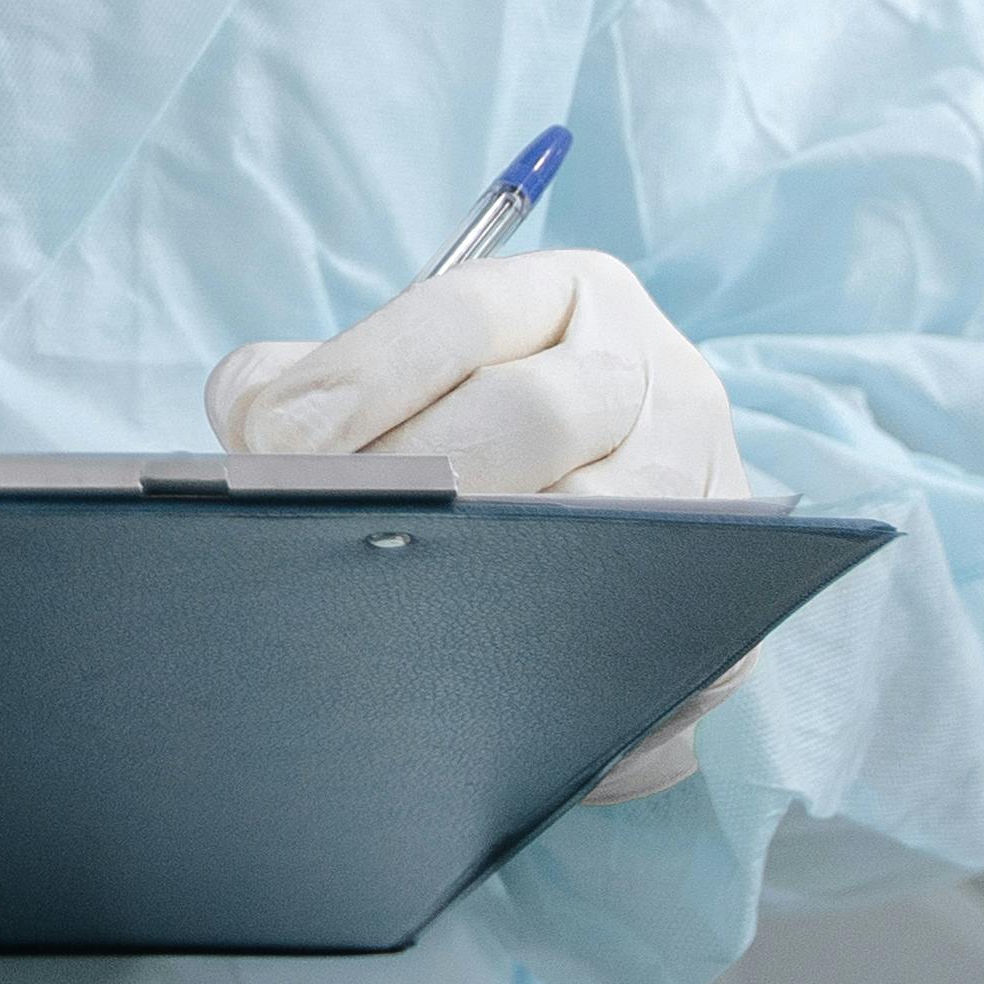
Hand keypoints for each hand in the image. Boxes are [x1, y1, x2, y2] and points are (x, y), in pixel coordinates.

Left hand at [208, 248, 753, 797]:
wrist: (588, 484)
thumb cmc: (456, 422)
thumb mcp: (387, 373)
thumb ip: (305, 384)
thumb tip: (253, 434)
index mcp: (567, 296)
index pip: (460, 315)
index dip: (358, 374)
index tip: (269, 437)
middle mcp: (653, 372)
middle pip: (533, 415)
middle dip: (414, 475)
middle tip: (323, 525)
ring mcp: (708, 472)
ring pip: (605, 518)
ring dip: (489, 569)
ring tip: (387, 603)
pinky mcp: (729, 580)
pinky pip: (662, 630)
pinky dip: (568, 662)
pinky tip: (479, 688)